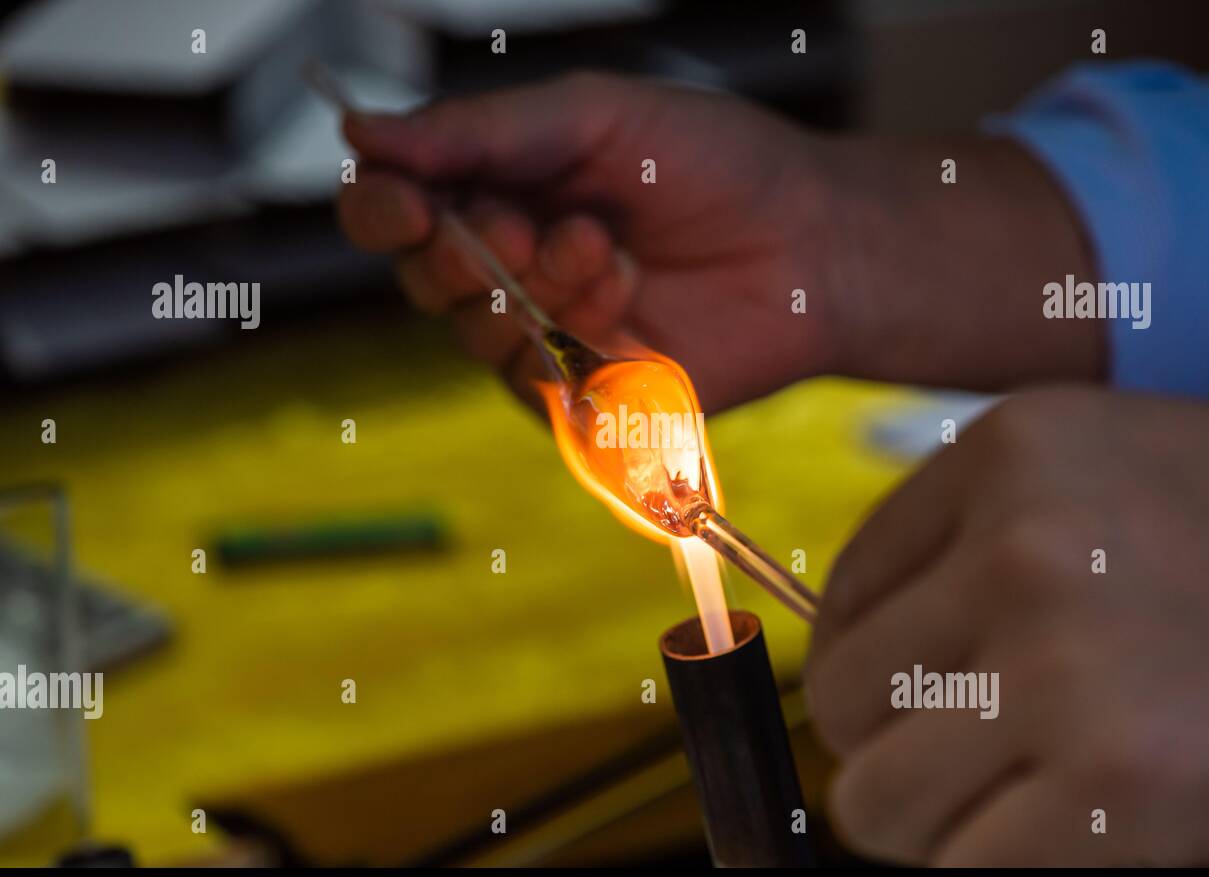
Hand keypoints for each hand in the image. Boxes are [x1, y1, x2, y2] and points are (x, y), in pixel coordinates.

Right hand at [337, 72, 846, 411]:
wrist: (814, 242)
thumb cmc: (719, 165)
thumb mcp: (595, 116)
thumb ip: (482, 130)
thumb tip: (360, 128)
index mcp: (502, 188)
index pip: (396, 206)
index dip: (382, 205)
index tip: (402, 199)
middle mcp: (513, 265)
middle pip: (421, 278)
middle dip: (459, 253)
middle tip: (521, 227)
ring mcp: (547, 333)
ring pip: (473, 331)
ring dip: (529, 285)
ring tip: (602, 245)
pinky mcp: (586, 393)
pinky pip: (532, 379)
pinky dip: (573, 328)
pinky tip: (628, 291)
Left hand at [806, 387, 1208, 864]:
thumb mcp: (1103, 476)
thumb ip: (969, 543)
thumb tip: (850, 656)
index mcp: (1005, 455)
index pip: (838, 595)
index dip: (864, 667)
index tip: (909, 699)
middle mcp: (1020, 547)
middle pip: (841, 700)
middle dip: (892, 746)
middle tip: (969, 759)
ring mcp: (1064, 665)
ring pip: (874, 799)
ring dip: (931, 820)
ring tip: (1018, 798)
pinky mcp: (1120, 784)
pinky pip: (962, 867)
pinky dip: (990, 869)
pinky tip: (1062, 837)